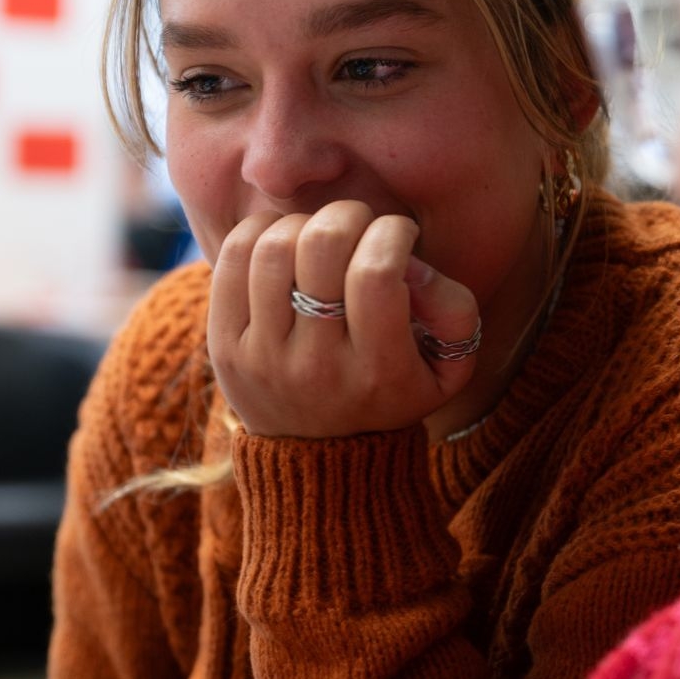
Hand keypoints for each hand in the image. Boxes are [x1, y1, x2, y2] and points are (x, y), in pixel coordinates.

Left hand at [209, 201, 480, 437]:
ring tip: (320, 235)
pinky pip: (232, 260)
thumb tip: (412, 263)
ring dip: (304, 222)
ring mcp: (263, 357)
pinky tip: (284, 239)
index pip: (376, 273)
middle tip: (359, 224)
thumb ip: (455, 313)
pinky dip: (260, 231)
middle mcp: (316, 367)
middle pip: (322, 248)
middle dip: (348, 214)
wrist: (321, 464)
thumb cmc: (393, 395)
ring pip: (273, 248)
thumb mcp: (448, 369)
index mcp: (377, 372)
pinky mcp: (224, 346)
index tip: (399, 234)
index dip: (392, 232)